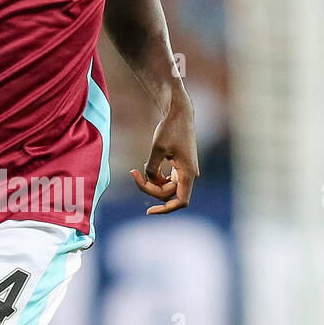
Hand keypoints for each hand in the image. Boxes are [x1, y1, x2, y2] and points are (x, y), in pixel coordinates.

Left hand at [130, 100, 198, 215]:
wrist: (179, 113)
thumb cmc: (170, 128)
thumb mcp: (157, 148)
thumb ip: (152, 168)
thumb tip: (149, 180)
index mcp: (187, 173)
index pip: (180, 201)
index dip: (165, 209)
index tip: (149, 211)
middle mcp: (189, 174)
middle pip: (168, 194)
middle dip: (149, 188)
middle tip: (134, 173)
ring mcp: (185, 171)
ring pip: (166, 188)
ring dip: (151, 183)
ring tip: (137, 170)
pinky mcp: (180, 166)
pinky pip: (167, 180)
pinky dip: (155, 176)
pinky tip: (146, 164)